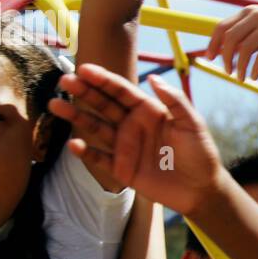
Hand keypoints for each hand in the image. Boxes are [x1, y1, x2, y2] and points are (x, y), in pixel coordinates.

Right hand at [49, 64, 223, 214]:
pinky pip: (100, 158)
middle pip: (104, 105)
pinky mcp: (122, 168)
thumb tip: (153, 78)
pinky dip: (86, 152)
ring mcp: (125, 146)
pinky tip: (73, 144)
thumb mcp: (192, 124)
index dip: (104, 80)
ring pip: (96, 127)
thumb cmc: (201, 153)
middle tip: (64, 81)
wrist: (201, 189)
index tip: (85, 69)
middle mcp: (133, 125)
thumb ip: (175, 101)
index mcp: (150, 111)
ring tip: (56, 105)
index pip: (122, 91)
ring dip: (77, 117)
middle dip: (84, 93)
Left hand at [205, 5, 257, 81]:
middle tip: (227, 72)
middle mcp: (257, 16)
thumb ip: (246, 35)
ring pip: (245, 49)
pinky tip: (255, 77)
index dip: (213, 44)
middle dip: (225, 58)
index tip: (209, 58)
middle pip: (230, 38)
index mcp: (249, 12)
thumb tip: (225, 53)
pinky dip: (255, 69)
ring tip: (241, 79)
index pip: (221, 27)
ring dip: (240, 67)